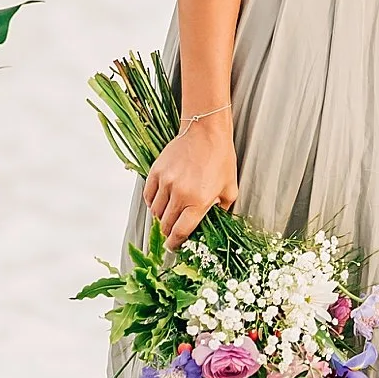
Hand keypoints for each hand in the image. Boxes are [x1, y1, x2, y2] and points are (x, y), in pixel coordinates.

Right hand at [143, 111, 238, 247]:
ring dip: (161, 217)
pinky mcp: (156, 172)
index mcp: (198, 202)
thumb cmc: (220, 158)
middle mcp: (179, 194)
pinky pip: (148, 196)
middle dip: (169, 232)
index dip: (175, 244)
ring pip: (155, 212)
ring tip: (169, 214)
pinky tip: (161, 201)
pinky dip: (152, 203)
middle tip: (173, 231)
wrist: (205, 131)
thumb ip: (223, 210)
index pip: (180, 232)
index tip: (174, 247)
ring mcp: (165, 182)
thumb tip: (215, 222)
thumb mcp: (230, 188)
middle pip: (166, 224)